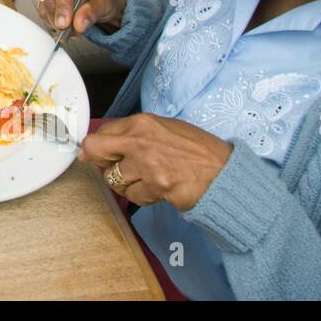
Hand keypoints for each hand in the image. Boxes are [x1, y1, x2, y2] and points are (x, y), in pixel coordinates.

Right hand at [38, 0, 125, 34]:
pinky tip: (67, 26)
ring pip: (45, 9)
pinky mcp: (45, 0)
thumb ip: (93, 11)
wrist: (99, 1)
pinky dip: (54, 24)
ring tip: (74, 29)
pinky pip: (44, 15)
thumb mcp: (106, 3)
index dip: (62, 6)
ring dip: (57, 24)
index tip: (64, 23)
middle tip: (72, 31)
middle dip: (60, 19)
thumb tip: (79, 23)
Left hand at [79, 114, 233, 210]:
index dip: (98, 146)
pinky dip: (141, 197)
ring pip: (113, 179)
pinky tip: (157, 190)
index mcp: (143, 123)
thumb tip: (106, 141)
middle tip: (110, 168)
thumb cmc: (198, 150)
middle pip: (95, 150)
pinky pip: (133, 197)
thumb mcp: (166, 129)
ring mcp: (147, 165)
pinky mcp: (156, 187)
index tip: (99, 154)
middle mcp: (140, 141)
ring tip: (145, 180)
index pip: (102, 132)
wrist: (225, 172)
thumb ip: (135, 133)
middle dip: (98, 162)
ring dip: (125, 184)